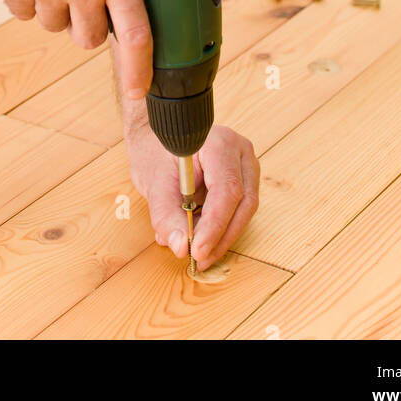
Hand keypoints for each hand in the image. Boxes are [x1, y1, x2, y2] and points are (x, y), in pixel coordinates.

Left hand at [125, 122, 259, 269]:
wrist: (157, 140)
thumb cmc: (155, 154)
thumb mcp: (154, 186)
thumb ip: (166, 217)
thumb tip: (182, 247)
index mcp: (219, 143)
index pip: (227, 190)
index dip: (215, 225)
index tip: (198, 251)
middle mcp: (240, 151)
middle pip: (242, 203)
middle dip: (220, 237)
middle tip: (198, 259)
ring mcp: (245, 165)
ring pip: (244, 210)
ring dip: (221, 236)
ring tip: (195, 251)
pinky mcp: (243, 179)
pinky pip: (238, 210)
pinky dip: (220, 228)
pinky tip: (201, 238)